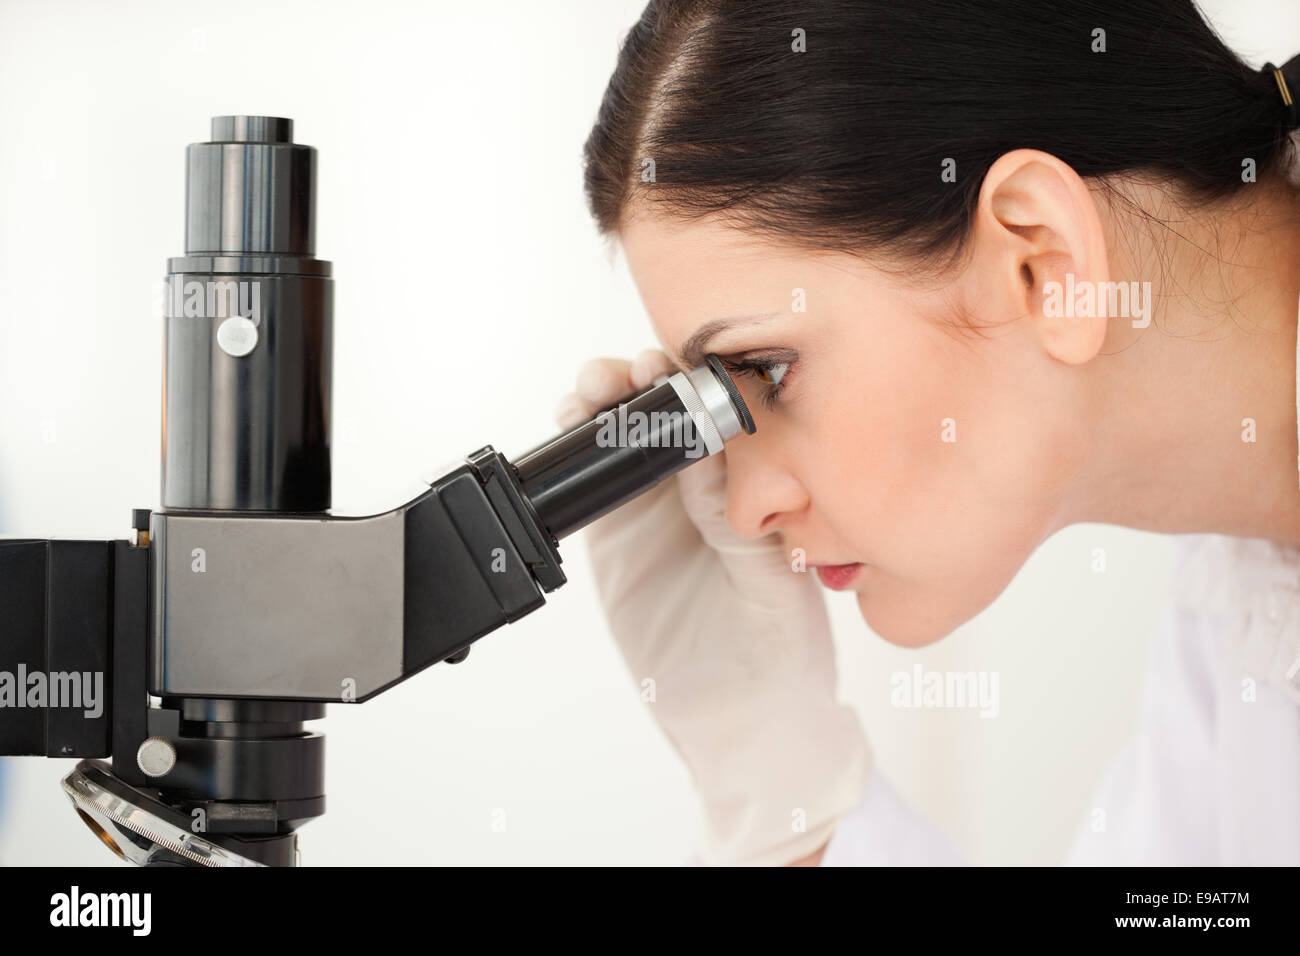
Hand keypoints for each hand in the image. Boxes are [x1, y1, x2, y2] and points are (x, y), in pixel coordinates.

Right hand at [554, 349, 870, 865]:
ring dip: (602, 401)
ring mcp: (655, 506)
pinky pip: (591, 482)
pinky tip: (569, 428)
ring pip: (622, 434)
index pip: (722, 411)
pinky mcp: (616, 535)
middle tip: (625, 374)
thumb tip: (702, 458)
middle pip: (664, 408)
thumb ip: (733, 524)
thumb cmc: (780, 650)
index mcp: (753, 484)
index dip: (698, 378)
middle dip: (640, 377)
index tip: (677, 364)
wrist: (736, 716)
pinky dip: (575, 451)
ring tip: (590, 394)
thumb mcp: (770, 584)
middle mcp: (702, 485)